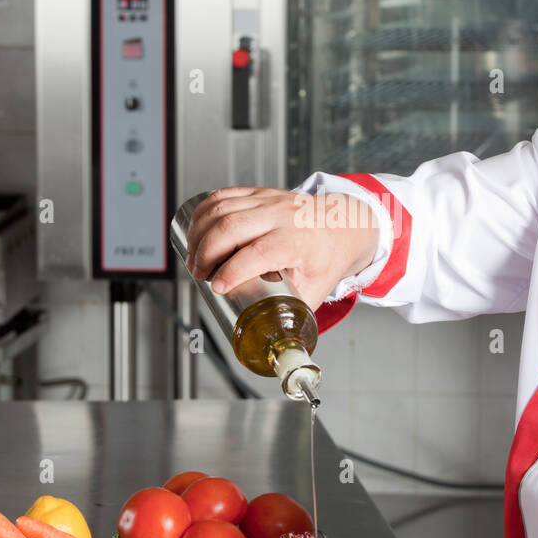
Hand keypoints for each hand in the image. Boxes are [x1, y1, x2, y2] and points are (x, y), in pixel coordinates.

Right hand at [185, 186, 379, 312]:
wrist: (344, 225)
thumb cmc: (328, 257)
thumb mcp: (316, 289)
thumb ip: (292, 314)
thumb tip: (273, 343)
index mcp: (298, 240)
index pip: (258, 252)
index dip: (232, 270)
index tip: (215, 286)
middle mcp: (282, 215)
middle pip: (232, 226)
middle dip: (206, 252)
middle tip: (198, 274)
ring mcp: (268, 200)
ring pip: (222, 208)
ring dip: (199, 234)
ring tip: (193, 259)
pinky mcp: (257, 194)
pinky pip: (221, 196)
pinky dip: (202, 214)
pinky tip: (195, 232)